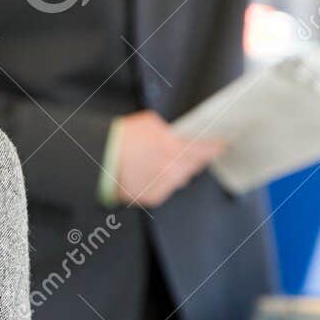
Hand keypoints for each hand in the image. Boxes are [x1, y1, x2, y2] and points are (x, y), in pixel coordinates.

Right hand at [108, 110, 224, 206]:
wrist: (96, 162)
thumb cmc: (118, 139)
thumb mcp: (147, 122)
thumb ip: (168, 130)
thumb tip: (177, 135)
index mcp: (173, 148)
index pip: (205, 149)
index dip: (216, 147)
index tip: (223, 145)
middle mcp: (172, 169)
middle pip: (194, 165)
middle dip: (193, 158)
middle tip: (186, 151)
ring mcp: (163, 185)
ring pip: (181, 178)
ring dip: (177, 170)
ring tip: (159, 161)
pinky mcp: (153, 197)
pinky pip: (166, 188)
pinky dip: (162, 181)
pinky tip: (149, 172)